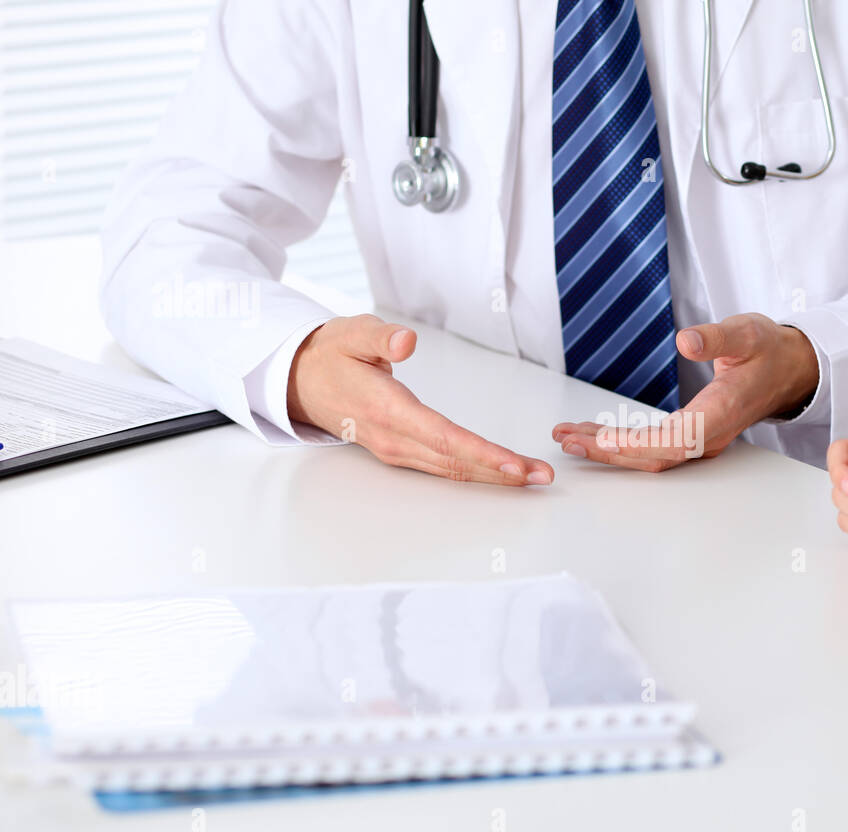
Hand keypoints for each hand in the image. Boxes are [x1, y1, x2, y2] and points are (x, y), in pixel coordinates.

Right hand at [287, 314, 553, 485]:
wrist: (300, 382)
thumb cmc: (332, 355)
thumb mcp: (350, 333)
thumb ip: (379, 336)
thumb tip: (405, 341)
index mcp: (387, 409)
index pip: (443, 437)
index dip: (481, 452)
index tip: (514, 463)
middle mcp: (394, 437)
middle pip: (455, 461)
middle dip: (501, 470)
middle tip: (542, 475)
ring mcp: (397, 450)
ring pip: (451, 469)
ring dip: (493, 475)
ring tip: (532, 476)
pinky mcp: (401, 452)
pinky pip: (443, 467)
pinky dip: (476, 471)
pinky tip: (500, 473)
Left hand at [551, 313, 818, 471]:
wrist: (789, 370)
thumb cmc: (767, 350)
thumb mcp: (747, 333)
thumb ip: (717, 338)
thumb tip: (687, 341)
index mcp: (721, 412)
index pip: (674, 439)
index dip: (636, 443)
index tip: (601, 439)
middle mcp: (710, 435)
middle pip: (654, 456)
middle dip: (608, 451)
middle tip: (566, 439)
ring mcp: (701, 441)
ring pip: (650, 457)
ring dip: (608, 450)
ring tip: (568, 437)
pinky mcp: (692, 438)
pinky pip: (653, 449)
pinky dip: (621, 445)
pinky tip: (594, 435)